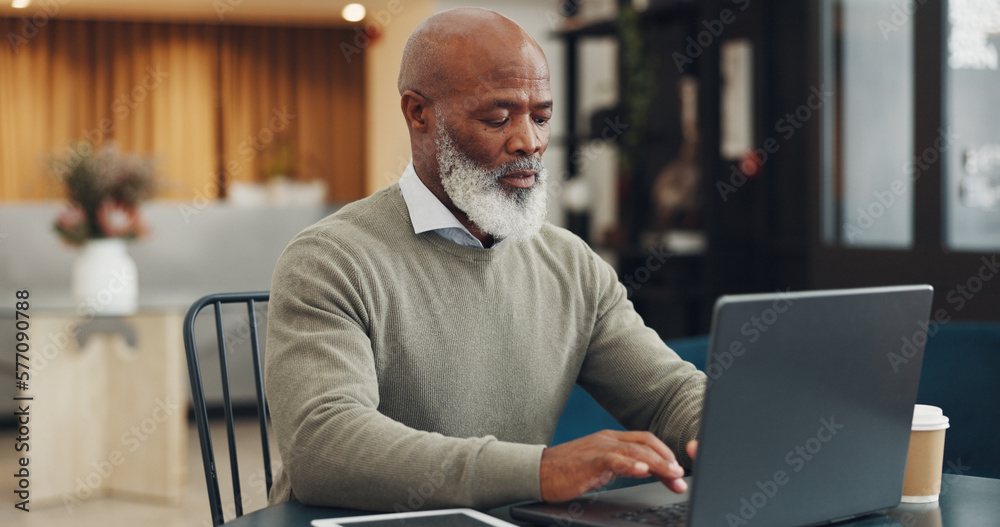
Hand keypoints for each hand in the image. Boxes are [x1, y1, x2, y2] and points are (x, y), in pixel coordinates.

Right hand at [539, 430, 687, 502]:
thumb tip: (645, 470)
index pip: (645, 441)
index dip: (665, 453)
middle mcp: (607, 440)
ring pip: (636, 450)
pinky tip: (644, 471)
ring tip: (672, 474)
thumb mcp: (601, 468)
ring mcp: (599, 448)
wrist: (537, 472)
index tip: (677, 471)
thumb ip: (622, 465)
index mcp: (611, 440)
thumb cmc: (567, 472)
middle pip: (646, 443)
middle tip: (680, 475)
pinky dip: (631, 465)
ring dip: (657, 463)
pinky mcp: (590, 460)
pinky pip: (615, 460)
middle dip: (666, 459)